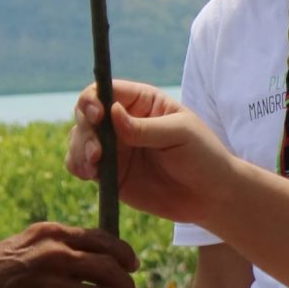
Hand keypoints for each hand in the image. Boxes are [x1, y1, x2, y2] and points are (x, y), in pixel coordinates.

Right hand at [0, 222, 137, 287]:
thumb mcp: (21, 248)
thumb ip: (51, 250)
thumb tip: (82, 260)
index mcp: (49, 234)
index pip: (102, 239)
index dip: (124, 254)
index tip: (132, 267)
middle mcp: (54, 253)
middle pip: (110, 267)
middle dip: (127, 286)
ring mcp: (50, 284)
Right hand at [66, 81, 234, 227]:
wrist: (211, 197)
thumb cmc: (202, 156)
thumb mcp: (179, 135)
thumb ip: (144, 127)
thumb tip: (112, 112)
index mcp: (141, 102)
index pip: (105, 90)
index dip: (93, 99)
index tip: (97, 115)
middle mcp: (121, 121)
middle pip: (86, 114)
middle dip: (86, 130)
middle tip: (97, 152)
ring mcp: (114, 148)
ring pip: (79, 139)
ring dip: (78, 149)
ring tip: (92, 167)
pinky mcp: (110, 174)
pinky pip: (82, 165)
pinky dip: (78, 167)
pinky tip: (88, 175)